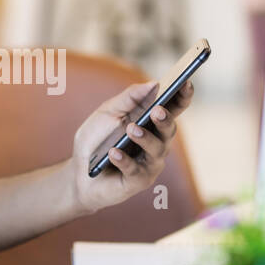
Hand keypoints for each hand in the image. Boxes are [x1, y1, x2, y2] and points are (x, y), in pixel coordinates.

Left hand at [68, 78, 193, 214]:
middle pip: (169, 130)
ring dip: (145, 138)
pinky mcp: (138, 181)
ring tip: (131, 129)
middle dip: (165, 119)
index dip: (183, 96)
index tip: (186, 83)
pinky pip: (135, 170)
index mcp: (152, 123)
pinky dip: (124, 160)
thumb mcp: (108, 112)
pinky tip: (113, 153)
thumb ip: (130, 98)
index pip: (174, 108)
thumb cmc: (97, 139)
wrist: (78, 171)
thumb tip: (154, 83)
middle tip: (157, 110)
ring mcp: (150, 163)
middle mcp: (157, 143)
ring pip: (157, 150)